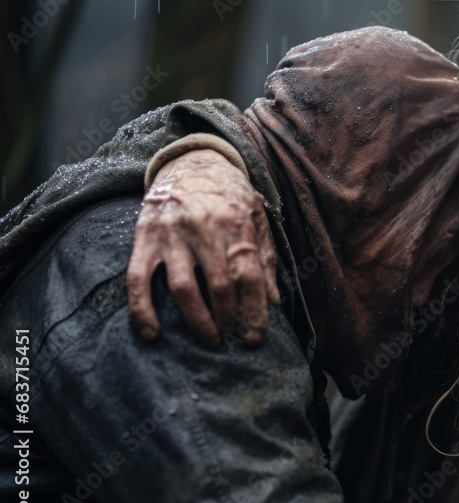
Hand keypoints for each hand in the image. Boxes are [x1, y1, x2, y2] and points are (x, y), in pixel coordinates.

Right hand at [127, 149, 279, 346]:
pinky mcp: (144, 238)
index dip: (254, 311)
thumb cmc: (229, 194)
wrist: (189, 161)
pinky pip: (138, 280)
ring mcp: (171, 234)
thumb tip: (275, 300)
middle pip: (220, 286)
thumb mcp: (257, 216)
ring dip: (197, 321)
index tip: (255, 336)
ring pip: (184, 288)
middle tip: (233, 338)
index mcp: (235, 224)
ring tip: (209, 339)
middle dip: (229, 320)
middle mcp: (203, 229)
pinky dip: (143, 311)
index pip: (248, 277)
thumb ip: (266, 257)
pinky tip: (153, 334)